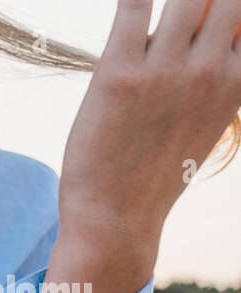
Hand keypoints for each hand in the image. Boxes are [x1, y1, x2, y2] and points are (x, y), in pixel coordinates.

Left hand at [32, 0, 240, 292]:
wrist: (115, 220)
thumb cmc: (154, 172)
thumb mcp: (205, 122)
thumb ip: (213, 77)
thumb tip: (198, 36)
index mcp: (236, 81)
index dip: (227, 15)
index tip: (213, 17)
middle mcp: (211, 69)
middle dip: (208, 0)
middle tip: (185, 11)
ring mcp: (166, 70)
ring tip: (157, 9)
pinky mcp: (119, 73)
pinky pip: (133, 6)